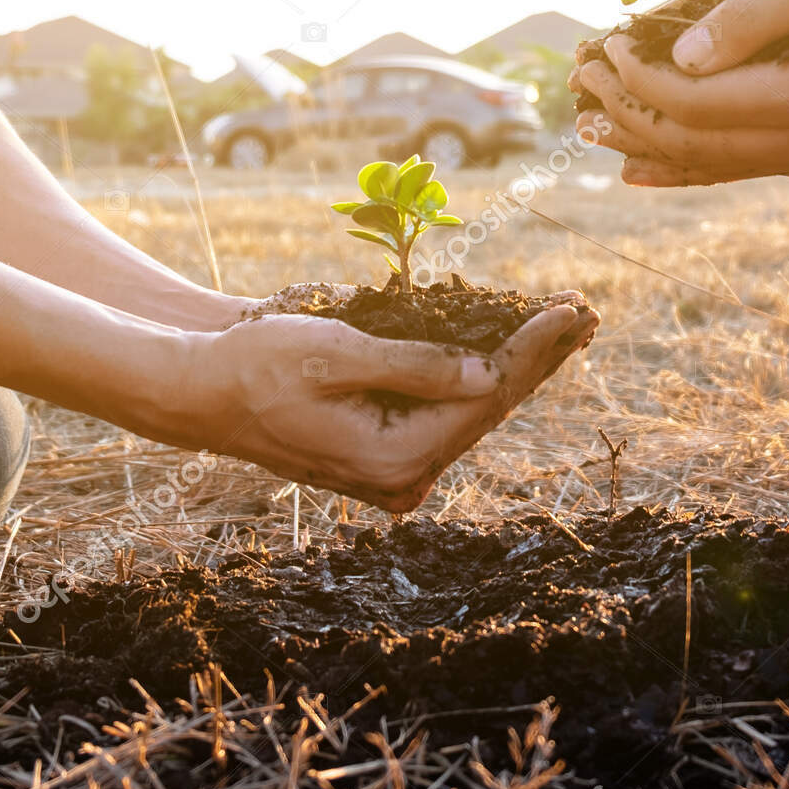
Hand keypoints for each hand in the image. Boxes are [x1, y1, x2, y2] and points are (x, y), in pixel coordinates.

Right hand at [186, 298, 597, 510]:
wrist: (203, 394)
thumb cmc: (258, 366)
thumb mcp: (336, 354)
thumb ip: (415, 365)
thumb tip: (487, 372)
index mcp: (393, 460)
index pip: (485, 399)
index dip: (531, 351)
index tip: (569, 309)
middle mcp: (400, 479)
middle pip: (488, 410)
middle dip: (536, 359)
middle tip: (585, 314)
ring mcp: (393, 473)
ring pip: (471, 412)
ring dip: (514, 367)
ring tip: (564, 328)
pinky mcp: (385, 456)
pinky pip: (445, 414)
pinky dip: (477, 378)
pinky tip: (509, 351)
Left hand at [572, 0, 788, 185]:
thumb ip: (744, 15)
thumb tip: (676, 57)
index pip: (691, 103)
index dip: (637, 79)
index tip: (605, 45)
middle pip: (690, 145)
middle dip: (628, 117)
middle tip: (580, 92)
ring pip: (711, 168)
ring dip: (648, 151)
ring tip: (593, 139)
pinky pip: (739, 169)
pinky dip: (688, 168)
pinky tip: (645, 171)